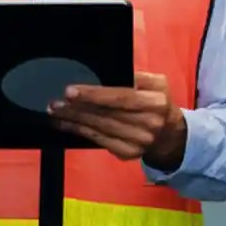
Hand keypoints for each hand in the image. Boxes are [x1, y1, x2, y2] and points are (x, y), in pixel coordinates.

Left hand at [47, 72, 186, 168]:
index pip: (120, 97)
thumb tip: (109, 72)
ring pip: (100, 129)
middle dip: (77, 108)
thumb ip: (136, 76)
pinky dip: (81, 132)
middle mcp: (149, 124)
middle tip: (55, 102)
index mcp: (156, 102)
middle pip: (106, 114)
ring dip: (74, 120)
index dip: (94, 95)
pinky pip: (100, 141)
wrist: (170, 135)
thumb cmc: (157, 102)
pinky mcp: (128, 154)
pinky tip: (67, 124)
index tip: (70, 91)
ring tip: (56, 111)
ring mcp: (139, 142)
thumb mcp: (156, 83)